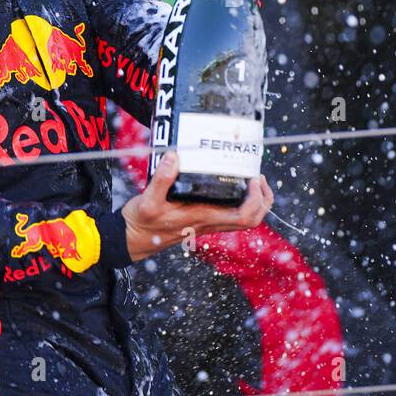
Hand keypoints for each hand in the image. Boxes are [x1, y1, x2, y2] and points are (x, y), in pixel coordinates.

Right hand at [120, 151, 273, 261]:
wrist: (133, 239)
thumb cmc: (141, 223)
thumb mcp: (147, 200)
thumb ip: (161, 179)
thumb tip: (174, 156)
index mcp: (204, 218)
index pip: (244, 217)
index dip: (257, 199)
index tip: (253, 178)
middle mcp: (211, 222)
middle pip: (252, 219)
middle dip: (263, 199)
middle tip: (257, 176)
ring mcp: (208, 222)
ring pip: (244, 218)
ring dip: (255, 200)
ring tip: (250, 178)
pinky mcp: (202, 219)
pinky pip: (231, 213)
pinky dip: (239, 200)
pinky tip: (229, 183)